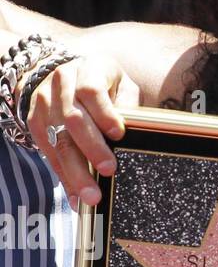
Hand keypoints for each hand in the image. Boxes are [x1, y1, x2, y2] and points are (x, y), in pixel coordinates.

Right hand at [26, 55, 140, 207]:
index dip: (104, 114)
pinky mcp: (35, 122)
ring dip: (74, 171)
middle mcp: (61, 85)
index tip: (119, 135)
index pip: (92, 91)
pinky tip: (75, 194)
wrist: (63, 72)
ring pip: (57, 140)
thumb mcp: (121, 84)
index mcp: (87, 70)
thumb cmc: (103, 81)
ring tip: (90, 195)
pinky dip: (63, 176)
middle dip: (91, 149)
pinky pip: (48, 153)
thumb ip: (127, 103)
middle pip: (72, 120)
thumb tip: (133, 132)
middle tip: (108, 171)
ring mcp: (44, 104)